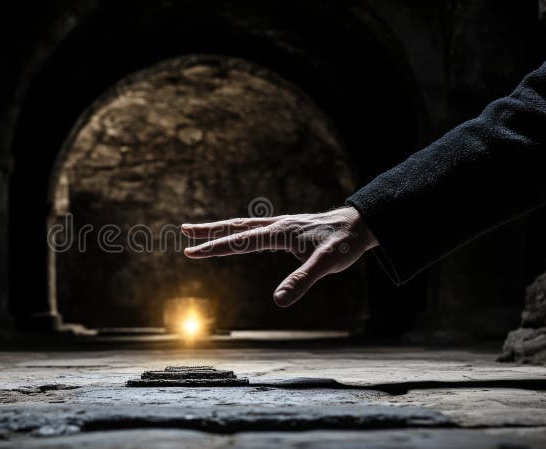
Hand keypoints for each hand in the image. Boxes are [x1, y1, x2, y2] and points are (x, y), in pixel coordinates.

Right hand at [181, 207, 378, 306]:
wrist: (361, 224)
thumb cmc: (343, 244)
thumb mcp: (325, 265)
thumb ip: (301, 281)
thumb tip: (278, 301)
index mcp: (280, 232)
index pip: (241, 241)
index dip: (215, 247)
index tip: (192, 251)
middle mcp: (276, 224)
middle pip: (236, 227)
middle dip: (209, 231)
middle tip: (184, 231)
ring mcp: (280, 224)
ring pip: (243, 225)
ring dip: (220, 228)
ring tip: (198, 229)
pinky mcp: (286, 228)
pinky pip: (255, 228)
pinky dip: (238, 230)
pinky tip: (236, 235)